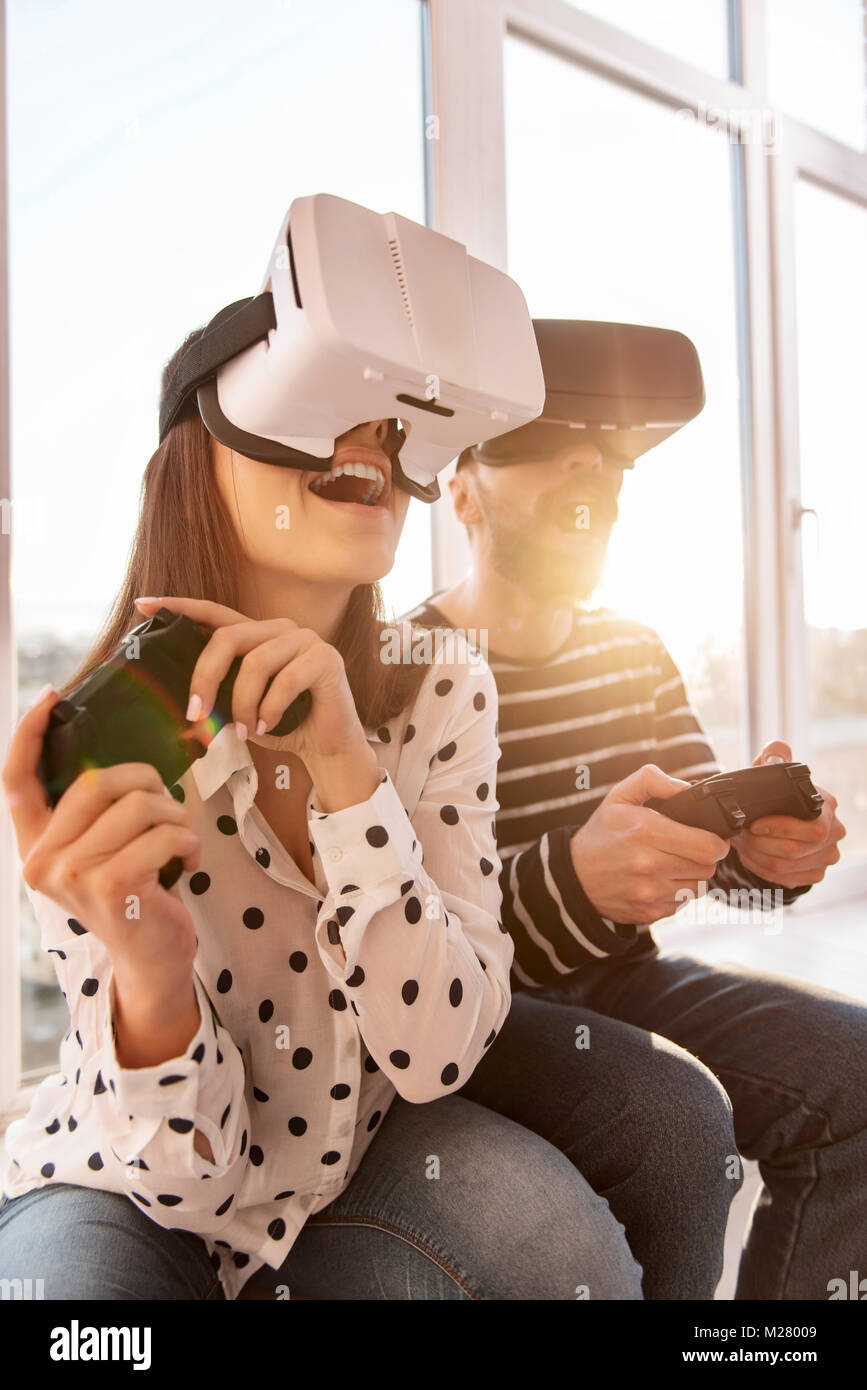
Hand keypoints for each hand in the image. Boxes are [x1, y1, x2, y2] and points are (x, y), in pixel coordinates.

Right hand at [2, 685, 201, 997]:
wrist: (153, 961)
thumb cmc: (135, 895)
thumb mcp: (102, 853)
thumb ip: (95, 814)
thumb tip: (118, 758)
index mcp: (36, 846)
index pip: (16, 781)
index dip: (29, 733)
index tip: (50, 697)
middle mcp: (43, 861)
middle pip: (96, 782)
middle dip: (146, 782)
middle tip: (167, 807)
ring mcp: (73, 875)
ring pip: (138, 805)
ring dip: (175, 818)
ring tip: (179, 841)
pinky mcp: (112, 885)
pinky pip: (163, 833)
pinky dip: (187, 841)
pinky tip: (186, 862)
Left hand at [134, 596, 375, 787]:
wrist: (326, 749)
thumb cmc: (283, 726)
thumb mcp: (239, 706)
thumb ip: (217, 691)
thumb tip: (177, 702)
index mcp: (257, 635)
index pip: (214, 612)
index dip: (179, 606)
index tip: (145, 604)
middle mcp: (280, 629)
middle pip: (228, 637)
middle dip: (205, 676)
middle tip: (196, 714)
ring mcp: (306, 639)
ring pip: (256, 662)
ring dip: (242, 704)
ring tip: (244, 731)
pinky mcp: (326, 658)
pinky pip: (286, 680)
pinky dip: (270, 709)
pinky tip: (267, 727)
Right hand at [569, 764, 730, 924]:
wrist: (573, 876)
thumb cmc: (601, 833)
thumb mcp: (619, 796)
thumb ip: (652, 780)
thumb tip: (687, 788)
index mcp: (645, 831)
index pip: (708, 845)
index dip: (717, 841)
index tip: (711, 837)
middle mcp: (649, 865)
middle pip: (708, 867)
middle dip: (705, 856)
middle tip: (692, 848)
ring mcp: (649, 892)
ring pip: (699, 887)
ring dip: (693, 875)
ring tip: (675, 864)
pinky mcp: (649, 913)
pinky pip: (682, 903)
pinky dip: (678, 892)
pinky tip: (661, 880)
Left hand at [730, 740, 845, 888]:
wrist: (772, 820)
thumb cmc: (772, 793)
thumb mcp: (770, 769)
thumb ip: (774, 756)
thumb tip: (775, 757)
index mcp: (828, 807)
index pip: (812, 827)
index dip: (780, 828)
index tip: (754, 824)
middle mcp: (834, 833)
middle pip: (796, 850)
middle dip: (762, 843)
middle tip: (742, 835)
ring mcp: (826, 857)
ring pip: (785, 866)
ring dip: (756, 855)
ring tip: (742, 842)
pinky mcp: (814, 874)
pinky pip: (783, 879)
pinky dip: (760, 867)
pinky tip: (750, 854)